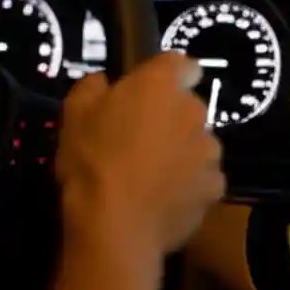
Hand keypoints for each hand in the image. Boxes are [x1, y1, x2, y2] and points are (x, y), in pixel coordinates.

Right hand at [56, 53, 225, 264]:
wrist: (115, 224)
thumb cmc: (92, 161)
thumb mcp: (74, 114)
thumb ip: (93, 87)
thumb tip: (103, 83)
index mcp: (161, 85)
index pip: (182, 64)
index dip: (170, 76)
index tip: (152, 93)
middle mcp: (194, 111)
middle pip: (188, 108)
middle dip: (170, 120)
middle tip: (139, 143)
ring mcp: (209, 151)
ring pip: (199, 144)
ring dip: (182, 153)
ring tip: (152, 178)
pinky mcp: (215, 187)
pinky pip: (204, 180)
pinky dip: (190, 186)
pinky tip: (164, 201)